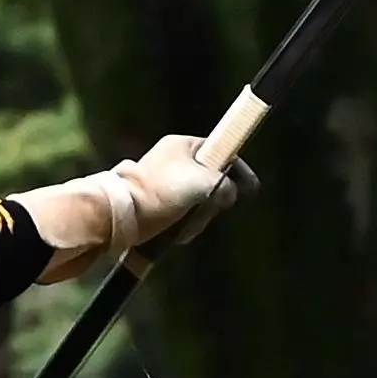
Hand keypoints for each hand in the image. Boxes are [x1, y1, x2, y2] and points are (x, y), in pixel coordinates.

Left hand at [122, 130, 249, 249]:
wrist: (125, 214)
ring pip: (199, 199)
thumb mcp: (203, 182)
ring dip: (200, 216)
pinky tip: (181, 232)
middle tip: (211, 210)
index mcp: (183, 145)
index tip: (251, 188)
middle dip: (214, 200)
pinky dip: (187, 223)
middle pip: (211, 179)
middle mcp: (174, 159)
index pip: (221, 150)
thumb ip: (225, 184)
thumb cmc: (163, 191)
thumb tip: (230, 194)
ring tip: (190, 225)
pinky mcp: (160, 202)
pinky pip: (185, 212)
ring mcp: (166, 181)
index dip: (239, 169)